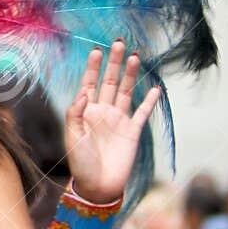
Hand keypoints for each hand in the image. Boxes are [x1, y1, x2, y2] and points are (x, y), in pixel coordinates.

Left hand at [65, 40, 160, 205]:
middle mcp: (103, 112)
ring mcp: (119, 120)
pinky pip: (142, 112)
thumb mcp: (72, 137)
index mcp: (86, 112)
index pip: (90, 83)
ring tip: (134, 56)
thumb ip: (75, 113)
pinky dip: (149, 101)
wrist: (98, 186)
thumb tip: (84, 92)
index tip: (97, 50)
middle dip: (113, 63)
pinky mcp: (132, 131)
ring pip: (125, 91)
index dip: (93, 67)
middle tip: (119, 42)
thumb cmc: (81, 163)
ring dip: (130, 75)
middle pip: (109, 81)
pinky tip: (155, 88)